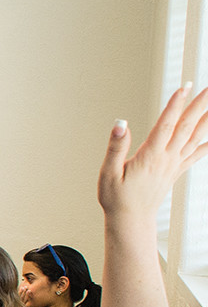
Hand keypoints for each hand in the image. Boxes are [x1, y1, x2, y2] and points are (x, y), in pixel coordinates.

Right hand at [99, 85, 207, 221]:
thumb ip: (116, 147)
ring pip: (195, 137)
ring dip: (207, 119)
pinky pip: (196, 153)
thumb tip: (121, 124)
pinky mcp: (176, 170)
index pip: (166, 125)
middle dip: (199, 105)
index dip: (175, 105)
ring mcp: (174, 164)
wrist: (131, 220)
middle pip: (187, 126)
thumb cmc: (116, 198)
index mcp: (151, 157)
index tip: (184, 87)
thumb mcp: (109, 172)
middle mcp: (167, 158)